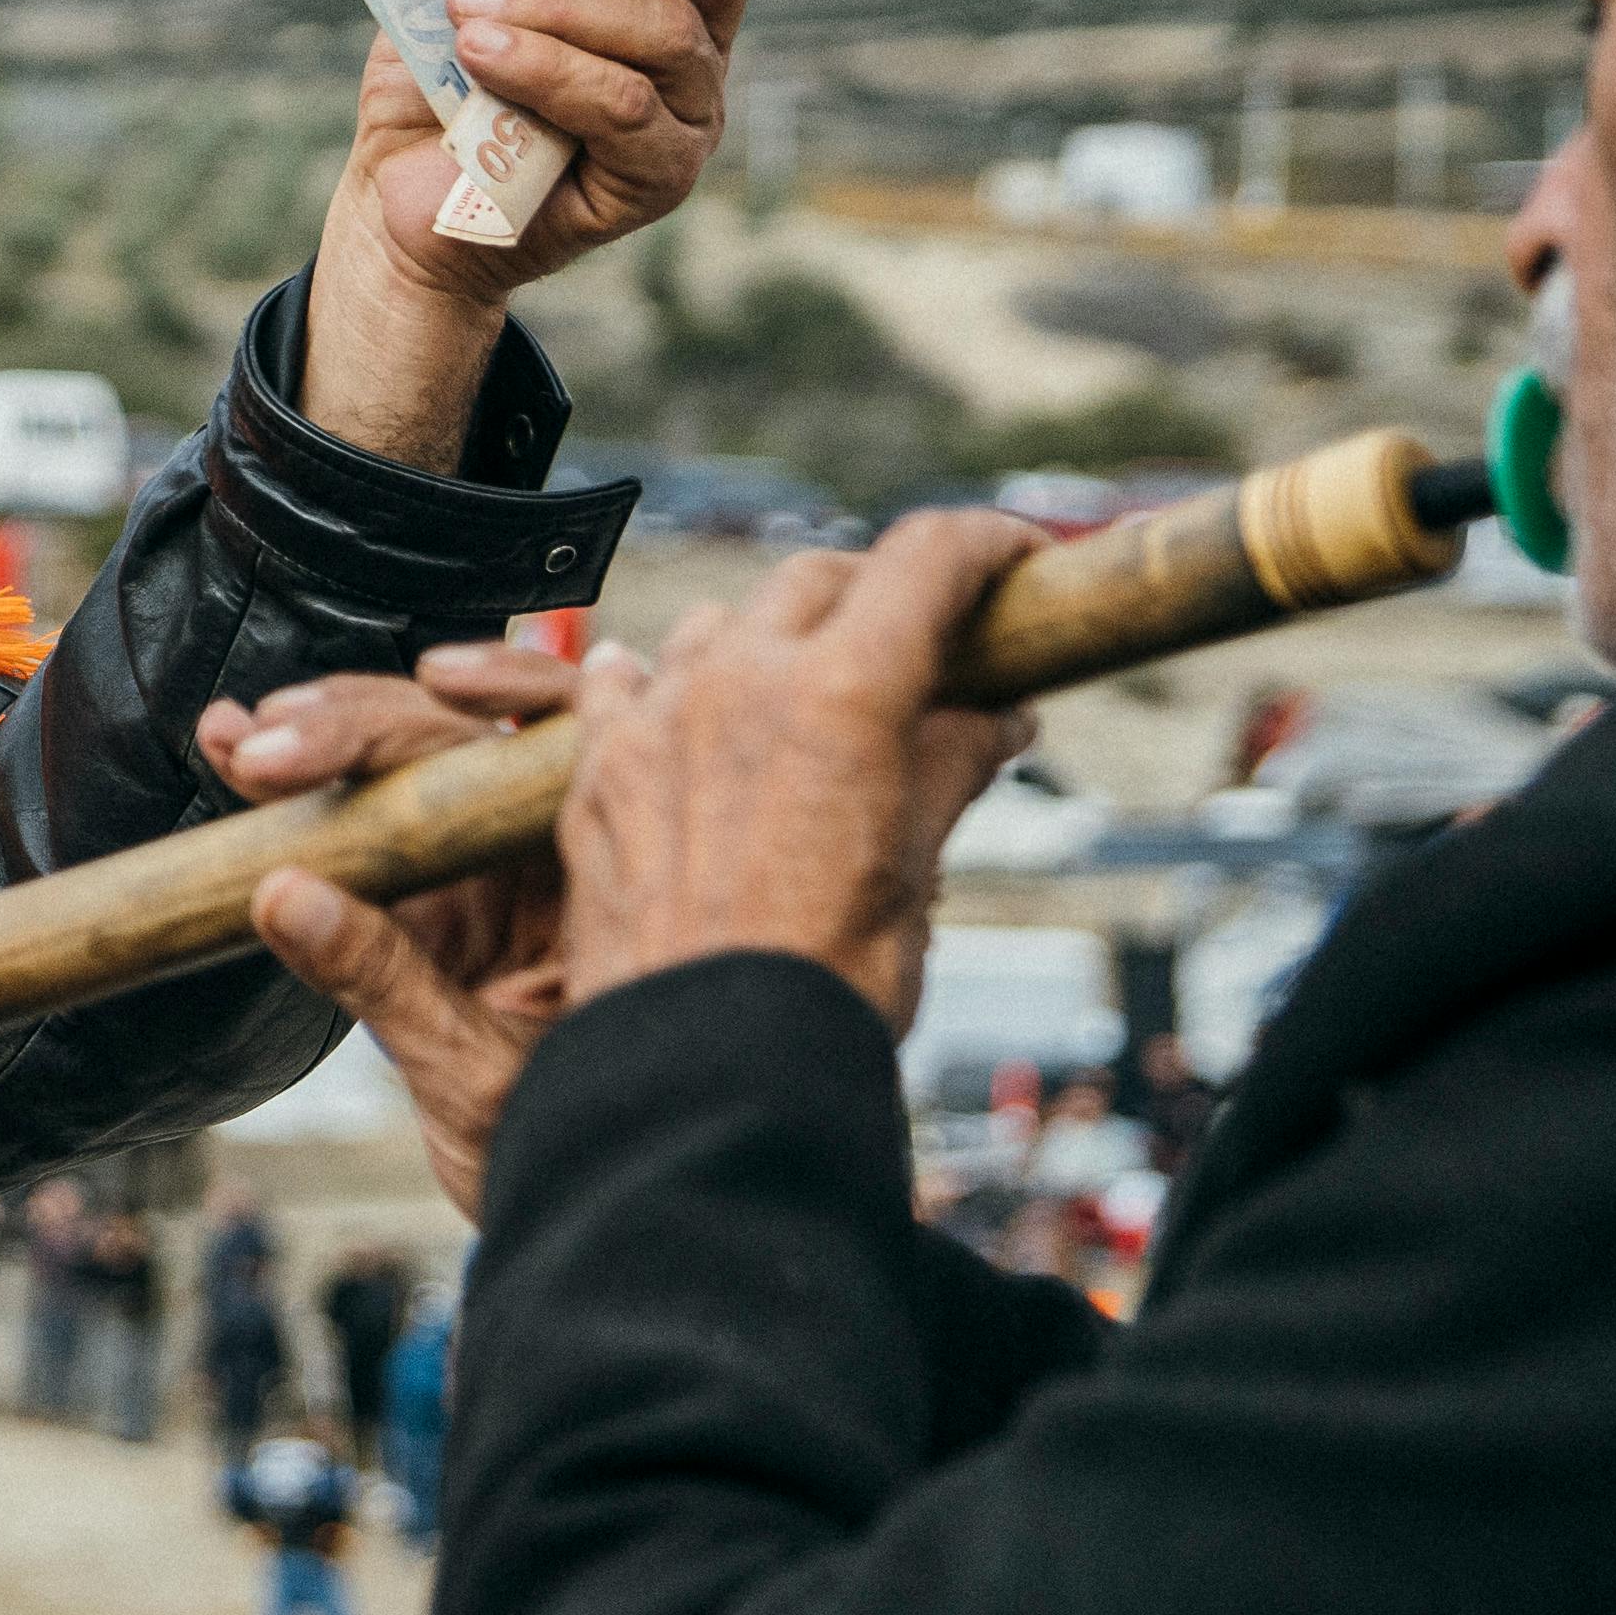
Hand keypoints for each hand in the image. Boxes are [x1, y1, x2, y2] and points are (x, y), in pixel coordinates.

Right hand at [213, 642, 584, 1218]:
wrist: (585, 1226)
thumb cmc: (582, 1154)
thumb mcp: (480, 1077)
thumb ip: (384, 983)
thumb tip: (277, 895)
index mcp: (614, 874)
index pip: (576, 738)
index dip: (508, 686)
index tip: (432, 683)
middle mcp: (552, 856)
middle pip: (467, 740)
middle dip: (362, 727)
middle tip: (268, 747)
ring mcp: (486, 876)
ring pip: (409, 767)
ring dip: (321, 743)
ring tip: (235, 742)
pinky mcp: (429, 906)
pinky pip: (366, 826)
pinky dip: (302, 791)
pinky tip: (228, 750)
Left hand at [296, 0, 794, 461]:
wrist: (399, 196)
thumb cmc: (442, 77)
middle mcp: (698, 39)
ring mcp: (688, 112)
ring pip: (665, 35)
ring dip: (559, 8)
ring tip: (466, 9)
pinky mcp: (658, 177)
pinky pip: (621, 109)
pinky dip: (547, 72)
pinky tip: (480, 58)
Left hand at [556, 513, 1042, 1030]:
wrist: (704, 1070)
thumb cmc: (825, 985)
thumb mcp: (917, 869)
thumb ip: (951, 767)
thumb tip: (998, 717)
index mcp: (841, 693)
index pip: (927, 559)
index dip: (987, 544)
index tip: (1016, 558)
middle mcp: (739, 681)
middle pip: (821, 579)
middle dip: (880, 591)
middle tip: (924, 634)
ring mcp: (656, 720)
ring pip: (720, 624)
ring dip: (772, 636)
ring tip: (810, 682)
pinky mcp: (598, 770)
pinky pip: (623, 686)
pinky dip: (663, 680)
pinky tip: (673, 693)